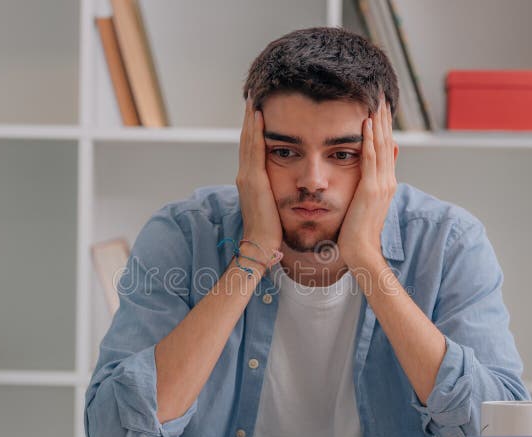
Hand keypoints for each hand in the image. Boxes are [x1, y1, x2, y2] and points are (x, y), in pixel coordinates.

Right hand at [236, 96, 282, 252]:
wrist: (260, 246)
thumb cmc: (271, 231)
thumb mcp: (273, 206)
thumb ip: (275, 192)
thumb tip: (286, 186)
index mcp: (251, 181)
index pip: (252, 148)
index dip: (253, 128)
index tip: (258, 110)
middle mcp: (245, 175)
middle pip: (247, 139)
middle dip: (249, 117)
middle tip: (252, 95)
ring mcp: (247, 177)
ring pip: (248, 140)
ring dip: (250, 118)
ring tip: (254, 98)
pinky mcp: (253, 180)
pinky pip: (254, 150)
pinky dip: (255, 131)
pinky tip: (259, 115)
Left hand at [337, 94, 397, 267]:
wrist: (361, 252)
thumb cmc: (357, 234)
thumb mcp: (364, 207)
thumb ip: (367, 189)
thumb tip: (363, 180)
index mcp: (385, 184)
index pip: (386, 149)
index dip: (384, 127)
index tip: (380, 108)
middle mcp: (387, 180)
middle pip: (387, 141)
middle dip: (384, 118)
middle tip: (381, 95)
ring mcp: (381, 184)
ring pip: (381, 145)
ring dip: (379, 121)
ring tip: (376, 100)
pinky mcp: (371, 189)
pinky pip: (370, 158)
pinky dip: (369, 138)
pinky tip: (366, 122)